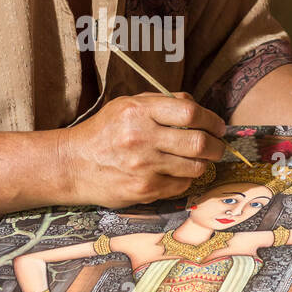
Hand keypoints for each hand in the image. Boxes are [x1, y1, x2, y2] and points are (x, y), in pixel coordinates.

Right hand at [56, 91, 226, 207]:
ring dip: (204, 164)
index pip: (189, 112)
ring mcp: (143, 167)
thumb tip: (197, 107)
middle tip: (218, 146)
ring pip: (194, 167)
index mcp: (139, 111)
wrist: (73, 165)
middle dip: (216, 146)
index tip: (218, 126)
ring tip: (200, 160)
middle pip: (198, 142)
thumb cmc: (104, 132)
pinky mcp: (144, 190)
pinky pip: (180, 185)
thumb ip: (161, 102)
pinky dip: (185, 179)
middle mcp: (142, 138)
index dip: (211, 119)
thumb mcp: (126, 105)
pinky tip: (178, 173)